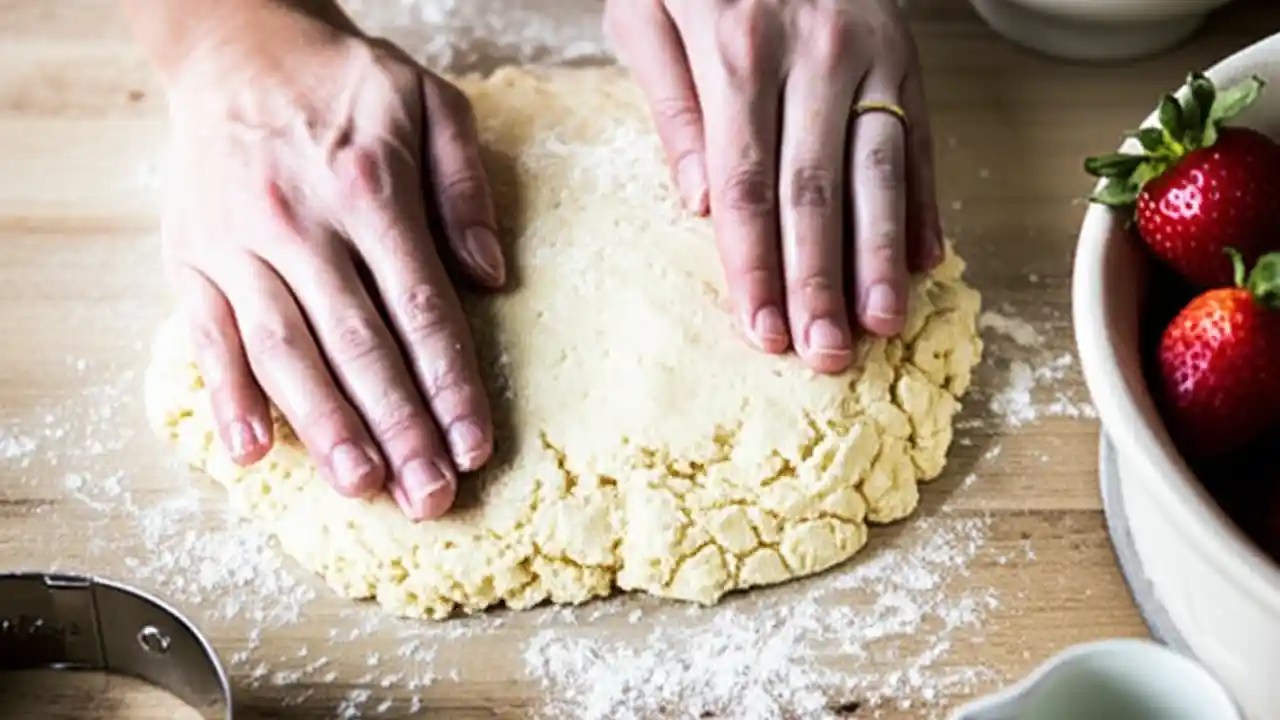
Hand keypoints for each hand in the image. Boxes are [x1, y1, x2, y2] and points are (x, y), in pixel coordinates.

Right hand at [129, 1, 503, 519]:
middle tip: (428, 498)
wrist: (233, 46)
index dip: (450, 385)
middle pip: (358, 346)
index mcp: (370, 191)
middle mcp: (301, 225)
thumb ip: (465, 188)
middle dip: (398, 429)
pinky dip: (228, 395)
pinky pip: (208, 337)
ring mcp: (239, 247)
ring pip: (285, 352)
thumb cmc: (344, 82)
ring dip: (324, 427)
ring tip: (360, 487)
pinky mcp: (191, 258)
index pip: (421, 309)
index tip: (474, 447)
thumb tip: (492, 277)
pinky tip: (252, 452)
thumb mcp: (430, 101)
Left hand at [605, 0, 943, 373]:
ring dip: (881, 256)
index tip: (760, 331)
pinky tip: (927, 262)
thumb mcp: (645, 10)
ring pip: (879, 170)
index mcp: (734, 46)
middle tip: (827, 355)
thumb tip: (696, 202)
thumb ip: (670, 104)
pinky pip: (922, 137)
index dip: (754, 262)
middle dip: (820, 280)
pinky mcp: (908, 53)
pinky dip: (926, 202)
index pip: (744, 181)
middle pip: (815, 189)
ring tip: (883, 325)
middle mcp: (810, 53)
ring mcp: (870, 52)